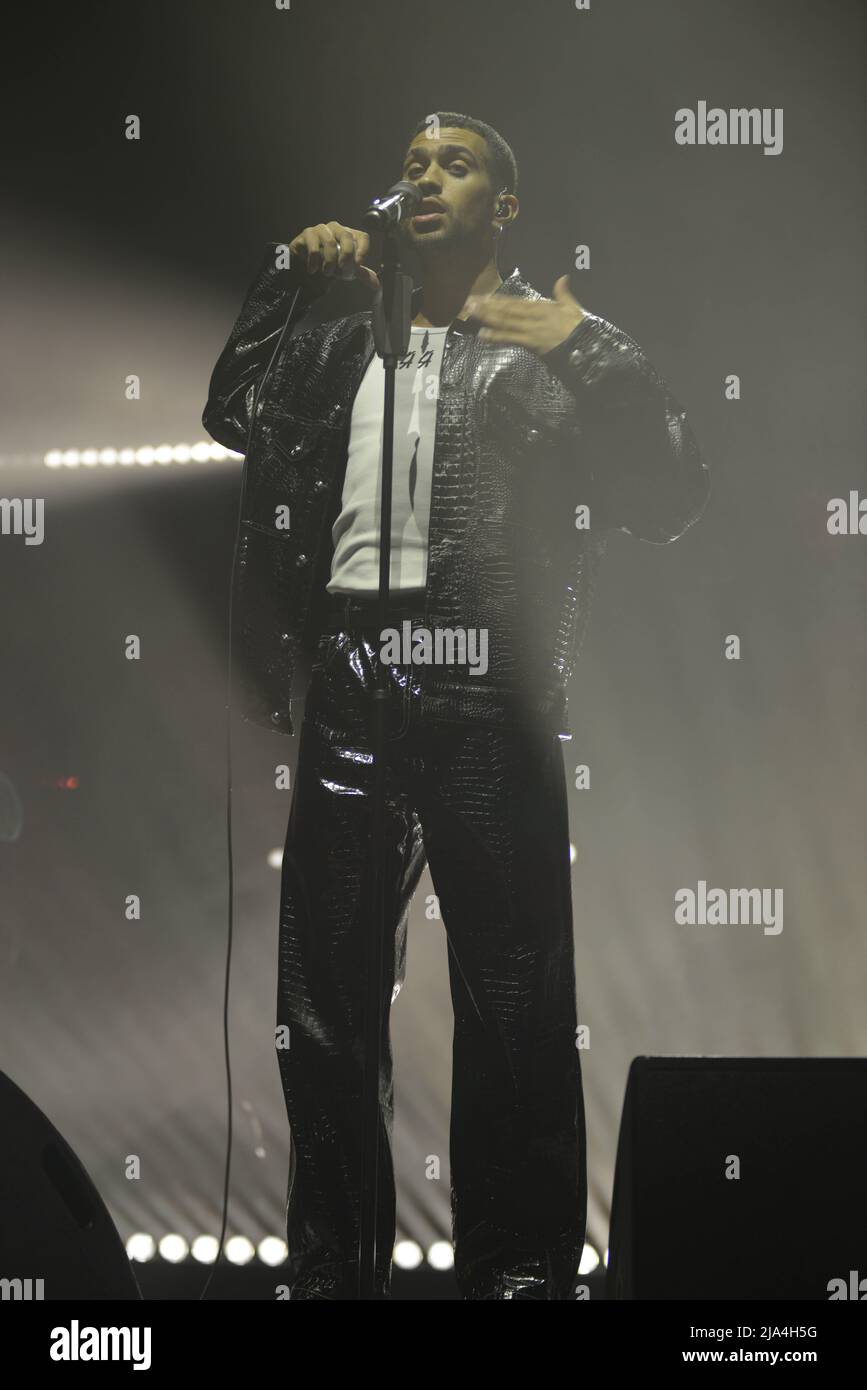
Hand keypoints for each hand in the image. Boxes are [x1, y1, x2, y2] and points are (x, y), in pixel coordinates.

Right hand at [287, 221, 380, 291]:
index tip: (359, 264)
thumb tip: (377, 285)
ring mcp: (321, 229)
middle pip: (347, 236)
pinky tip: (313, 270)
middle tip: (343, 270)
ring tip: (327, 273)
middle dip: (347, 255)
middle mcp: (336, 228)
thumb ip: (360, 274)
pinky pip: (314, 246)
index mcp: (348, 234)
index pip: (362, 236)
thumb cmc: (328, 262)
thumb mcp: (346, 270)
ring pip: (330, 242)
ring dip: (330, 261)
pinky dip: (315, 261)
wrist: (306, 263)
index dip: (363, 250)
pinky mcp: (307, 234)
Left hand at [465, 275, 585, 353]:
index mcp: (543, 306)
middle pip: (507, 309)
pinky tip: (483, 334)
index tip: (484, 297)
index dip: (499, 300)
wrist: (589, 344)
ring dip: (487, 316)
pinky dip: (497, 336)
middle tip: (469, 302)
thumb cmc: (582, 328)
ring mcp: (532, 328)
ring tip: (471, 312)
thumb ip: (564, 293)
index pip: (516, 302)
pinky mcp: (533, 342)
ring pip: (506, 320)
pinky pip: (512, 338)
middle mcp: (535, 314)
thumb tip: (563, 278)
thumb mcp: (574, 307)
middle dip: (487, 306)